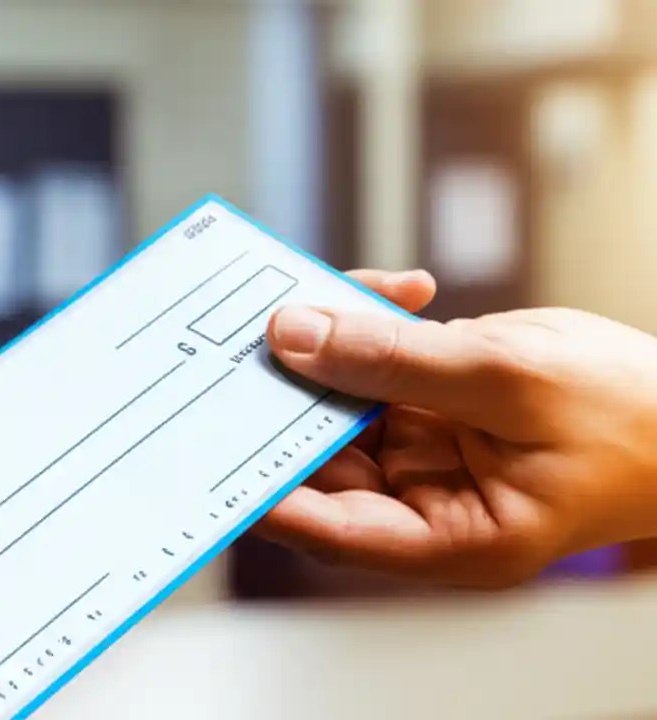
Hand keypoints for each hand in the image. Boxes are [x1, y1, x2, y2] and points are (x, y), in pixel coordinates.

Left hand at [254, 275, 656, 588]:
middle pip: (324, 459)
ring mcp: (428, 455)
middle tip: (246, 340)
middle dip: (287, 397)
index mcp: (451, 536)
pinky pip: (377, 373)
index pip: (333, 528)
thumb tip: (295, 338)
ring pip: (343, 405)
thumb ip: (394, 358)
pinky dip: (372, 331)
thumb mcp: (507, 377)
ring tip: (318, 294)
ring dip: (328, 349)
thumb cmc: (634, 417)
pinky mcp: (433, 411)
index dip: (268, 493)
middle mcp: (428, 502)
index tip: (213, 453)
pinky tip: (392, 290)